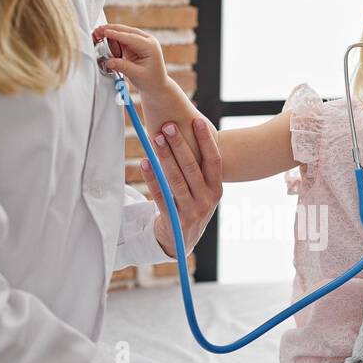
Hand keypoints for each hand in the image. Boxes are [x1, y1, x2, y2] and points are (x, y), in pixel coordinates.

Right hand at [92, 23, 169, 95]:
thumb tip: (108, 62)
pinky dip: (113, 38)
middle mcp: (147, 40)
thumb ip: (123, 67)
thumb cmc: (150, 81)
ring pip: (124, 33)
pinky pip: (122, 39)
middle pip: (127, 31)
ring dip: (111, 32)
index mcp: (150, 46)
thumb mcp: (137, 75)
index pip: (131, 38)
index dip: (117, 34)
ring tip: (97, 33)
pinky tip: (103, 38)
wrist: (156, 86)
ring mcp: (141, 41)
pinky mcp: (135, 45)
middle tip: (97, 30)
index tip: (105, 32)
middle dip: (112, 30)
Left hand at [143, 116, 221, 258]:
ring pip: (176, 180)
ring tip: (156, 138)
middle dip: (180, 145)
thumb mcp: (203, 191)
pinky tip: (145, 162)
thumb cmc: (191, 206)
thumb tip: (191, 131)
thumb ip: (200, 169)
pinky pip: (161, 195)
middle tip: (169, 126)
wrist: (181, 241)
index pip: (214, 161)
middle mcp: (207, 200)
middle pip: (192, 168)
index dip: (206, 141)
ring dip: (165, 157)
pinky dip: (152, 178)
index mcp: (217, 189)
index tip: (197, 121)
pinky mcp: (175, 219)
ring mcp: (192, 211)